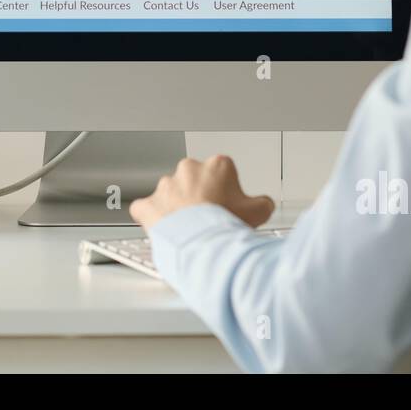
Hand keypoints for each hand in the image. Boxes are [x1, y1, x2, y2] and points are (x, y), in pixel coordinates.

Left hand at [129, 155, 275, 230]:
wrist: (203, 243)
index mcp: (216, 166)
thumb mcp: (259, 212)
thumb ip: (262, 203)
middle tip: (209, 217)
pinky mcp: (149, 204)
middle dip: (200, 196)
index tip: (228, 205)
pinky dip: (151, 218)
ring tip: (189, 229)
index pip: (223, 173)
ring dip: (178, 207)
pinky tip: (161, 228)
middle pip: (195, 180)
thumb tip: (264, 204)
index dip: (227, 192)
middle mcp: (189, 170)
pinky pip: (146, 208)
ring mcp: (166, 186)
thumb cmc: (226, 225)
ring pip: (171, 194)